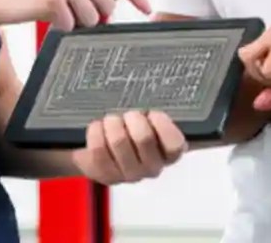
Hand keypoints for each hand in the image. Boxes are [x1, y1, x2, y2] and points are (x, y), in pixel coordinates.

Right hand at [0, 0, 150, 29]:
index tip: (148, 9)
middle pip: (107, 5)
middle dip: (94, 14)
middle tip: (70, 10)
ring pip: (91, 19)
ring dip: (75, 22)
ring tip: (53, 10)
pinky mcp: (55, 1)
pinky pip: (70, 26)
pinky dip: (59, 27)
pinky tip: (43, 15)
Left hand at [72, 111, 186, 184]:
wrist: (105, 146)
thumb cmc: (132, 128)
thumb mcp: (150, 117)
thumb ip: (155, 113)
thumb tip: (163, 95)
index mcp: (168, 153)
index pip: (174, 144)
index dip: (160, 123)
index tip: (150, 113)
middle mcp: (151, 168)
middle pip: (143, 137)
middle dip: (131, 118)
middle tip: (126, 116)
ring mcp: (128, 175)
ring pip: (119, 141)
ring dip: (112, 124)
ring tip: (110, 122)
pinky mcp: (105, 175)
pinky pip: (98, 150)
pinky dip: (95, 132)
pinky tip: (98, 129)